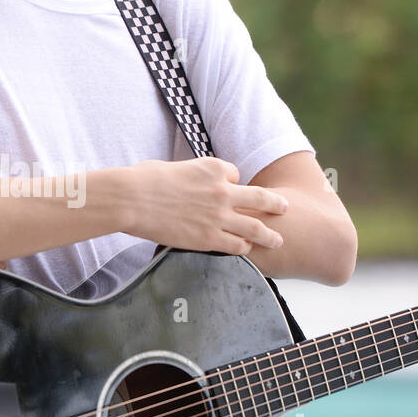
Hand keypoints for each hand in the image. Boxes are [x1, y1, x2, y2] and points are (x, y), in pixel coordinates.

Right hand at [124, 157, 287, 254]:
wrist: (131, 198)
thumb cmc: (144, 179)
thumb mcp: (173, 165)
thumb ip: (189, 174)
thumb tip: (187, 182)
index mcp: (214, 168)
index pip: (235, 175)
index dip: (232, 184)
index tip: (228, 190)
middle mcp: (223, 191)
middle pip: (260, 198)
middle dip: (275, 204)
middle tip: (285, 208)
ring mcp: (219, 216)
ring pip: (255, 227)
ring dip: (268, 235)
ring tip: (278, 241)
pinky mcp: (208, 237)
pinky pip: (236, 245)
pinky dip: (244, 248)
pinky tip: (246, 251)